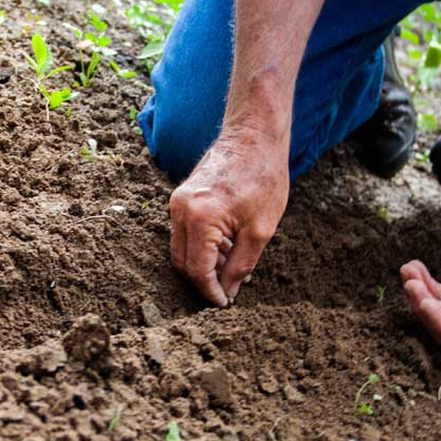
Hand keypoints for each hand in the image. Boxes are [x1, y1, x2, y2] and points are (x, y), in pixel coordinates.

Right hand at [168, 128, 289, 305]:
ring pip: (181, 249)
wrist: (253, 136)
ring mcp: (177, 202)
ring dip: (203, 263)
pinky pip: (184, 233)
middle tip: (228, 291)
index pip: (197, 270)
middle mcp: (180, 210)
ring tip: (233, 265)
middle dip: (203, 281)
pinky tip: (227, 247)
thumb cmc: (263, 177)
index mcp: (200, 218)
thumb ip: (241, 265)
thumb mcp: (261, 230)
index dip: (210, 292)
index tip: (224, 304)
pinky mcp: (181, 197)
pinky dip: (201, 246)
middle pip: (182, 262)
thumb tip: (228, 291)